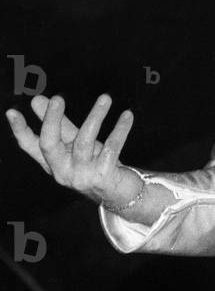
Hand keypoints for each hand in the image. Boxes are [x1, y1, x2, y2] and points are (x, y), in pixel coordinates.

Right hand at [6, 93, 134, 204]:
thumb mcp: (75, 143)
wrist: (120, 192)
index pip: (30, 146)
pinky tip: (127, 115)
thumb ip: (59, 123)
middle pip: (49, 144)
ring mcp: (82, 176)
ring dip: (96, 116)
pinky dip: (120, 129)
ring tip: (105, 98)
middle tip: (57, 98)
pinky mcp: (103, 176)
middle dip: (51, 119)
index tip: (11, 112)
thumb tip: (37, 99)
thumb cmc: (94, 162)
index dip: (19, 130)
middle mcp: (63, 171)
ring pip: (84, 141)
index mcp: (53, 162)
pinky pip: (111, 147)